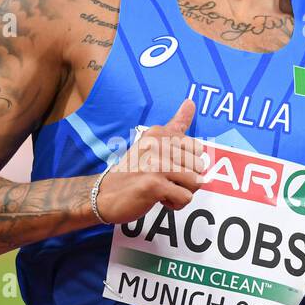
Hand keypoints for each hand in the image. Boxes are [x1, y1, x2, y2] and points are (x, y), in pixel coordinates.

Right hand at [94, 98, 207, 223]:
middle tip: (164, 180)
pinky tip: (159, 199)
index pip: (197, 148)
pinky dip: (176, 203)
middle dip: (186, 179)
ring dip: (182, 191)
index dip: (187, 163)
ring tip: (163, 190)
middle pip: (199, 166)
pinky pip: (185, 197)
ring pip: (196, 182)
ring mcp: (155, 164)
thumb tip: (191, 101)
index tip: (167, 166)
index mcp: (159, 133)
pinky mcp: (154, 185)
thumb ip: (175, 125)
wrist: (105, 194)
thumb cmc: (133, 170)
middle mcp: (157, 145)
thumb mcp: (152, 142)